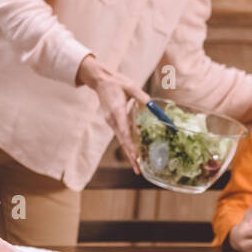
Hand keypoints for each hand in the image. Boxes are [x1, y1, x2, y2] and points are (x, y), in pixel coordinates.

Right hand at [76, 54, 149, 173]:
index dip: (130, 144)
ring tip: (137, 165)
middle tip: (138, 169)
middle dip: (130, 156)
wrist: (100, 81)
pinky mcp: (112, 121)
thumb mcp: (130, 86)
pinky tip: (135, 153)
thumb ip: (141, 95)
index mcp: (116, 110)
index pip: (124, 130)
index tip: (135, 155)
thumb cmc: (116, 82)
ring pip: (121, 140)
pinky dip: (128, 145)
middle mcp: (112, 119)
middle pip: (122, 140)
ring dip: (129, 153)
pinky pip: (121, 135)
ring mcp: (111, 121)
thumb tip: (152, 104)